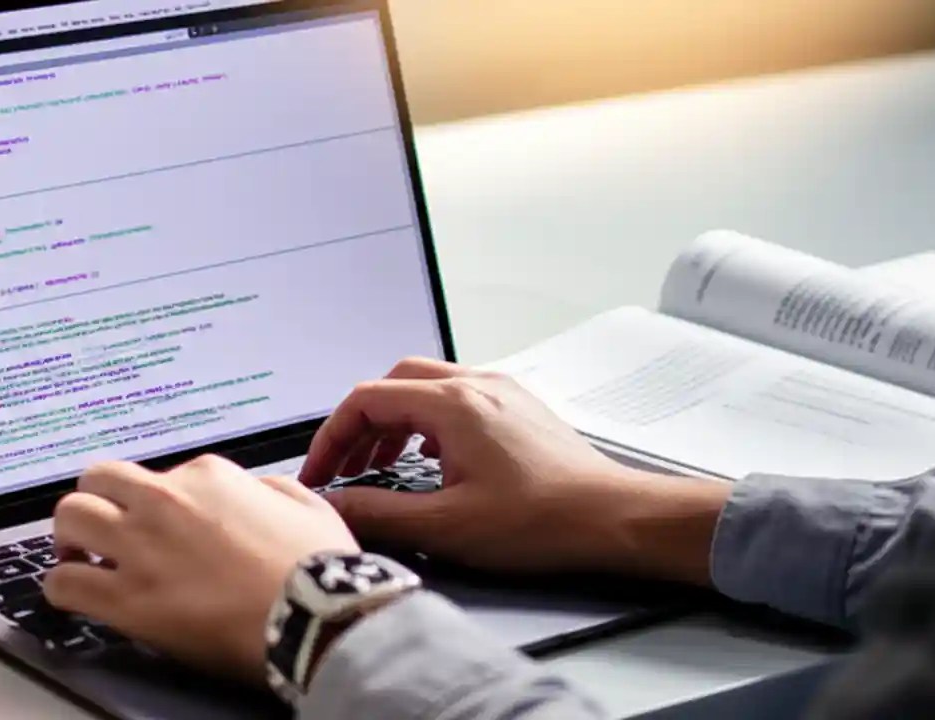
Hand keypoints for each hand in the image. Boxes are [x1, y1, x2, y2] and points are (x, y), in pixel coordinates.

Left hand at [44, 456, 358, 683]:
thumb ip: (272, 489)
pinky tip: (76, 597)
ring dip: (71, 538)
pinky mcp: (128, 599)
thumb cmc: (318, 565)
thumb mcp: (306, 504)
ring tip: (82, 558)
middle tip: (105, 530)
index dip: (162, 503)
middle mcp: (166, 500)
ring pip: (69, 517)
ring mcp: (142, 548)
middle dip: (99, 502)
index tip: (168, 527)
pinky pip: (64, 583)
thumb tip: (255, 493)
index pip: (163, 475)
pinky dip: (62, 588)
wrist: (314, 615)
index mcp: (209, 475)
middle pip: (98, 480)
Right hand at [300, 358, 729, 583]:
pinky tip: (427, 458)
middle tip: (344, 467)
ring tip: (377, 464)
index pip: (367, 400)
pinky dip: (425, 420)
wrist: (614, 518)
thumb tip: (333, 504)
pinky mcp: (518, 408)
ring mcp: (501, 392)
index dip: (332, 438)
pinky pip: (456, 397)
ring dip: (392, 420)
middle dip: (360, 423)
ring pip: (425, 386)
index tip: (320, 474)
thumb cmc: (542, 522)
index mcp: (454, 404)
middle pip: (393, 383)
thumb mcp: (446, 525)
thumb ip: (379, 511)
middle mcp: (477, 385)